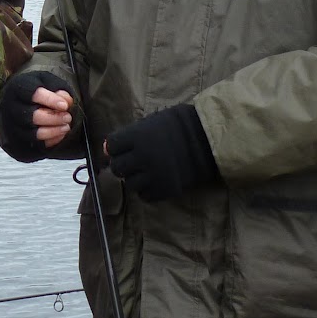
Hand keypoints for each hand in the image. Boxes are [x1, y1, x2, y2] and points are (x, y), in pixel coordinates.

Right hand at [0, 70, 75, 161]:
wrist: (24, 101)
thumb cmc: (38, 90)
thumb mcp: (48, 82)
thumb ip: (58, 89)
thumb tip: (67, 102)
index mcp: (18, 88)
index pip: (33, 94)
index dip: (51, 100)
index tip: (65, 105)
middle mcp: (13, 107)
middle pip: (33, 116)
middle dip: (54, 118)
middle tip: (68, 117)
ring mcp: (14, 124)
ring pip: (34, 133)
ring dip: (54, 131)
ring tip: (66, 127)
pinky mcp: (20, 139)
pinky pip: (37, 144)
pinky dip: (51, 140)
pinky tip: (60, 134)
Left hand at [101, 104, 219, 203]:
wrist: (208, 141)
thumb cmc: (179, 126)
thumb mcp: (152, 121)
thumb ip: (131, 134)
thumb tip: (108, 148)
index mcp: (138, 136)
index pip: (111, 146)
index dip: (115, 147)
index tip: (122, 147)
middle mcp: (142, 156)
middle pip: (117, 168)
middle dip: (122, 165)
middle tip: (131, 163)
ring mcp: (154, 175)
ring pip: (130, 184)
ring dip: (135, 179)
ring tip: (146, 172)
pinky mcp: (165, 189)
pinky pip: (145, 196)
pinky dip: (147, 190)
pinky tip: (155, 181)